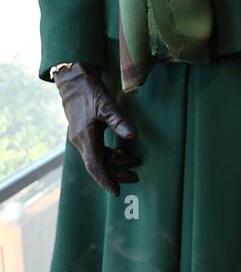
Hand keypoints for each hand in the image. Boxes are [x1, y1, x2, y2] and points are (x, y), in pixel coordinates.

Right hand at [53, 63, 140, 195]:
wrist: (74, 80)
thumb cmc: (89, 92)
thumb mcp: (106, 106)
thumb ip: (119, 122)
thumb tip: (132, 136)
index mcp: (85, 137)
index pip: (95, 165)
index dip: (106, 179)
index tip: (116, 191)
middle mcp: (81, 141)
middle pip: (98, 165)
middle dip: (116, 173)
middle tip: (135, 178)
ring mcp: (82, 137)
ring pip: (99, 158)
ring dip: (116, 163)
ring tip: (135, 162)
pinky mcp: (85, 132)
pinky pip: (97, 150)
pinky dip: (110, 154)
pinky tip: (122, 152)